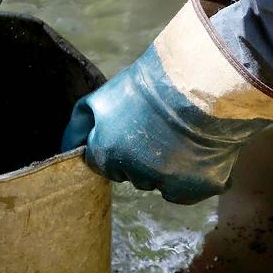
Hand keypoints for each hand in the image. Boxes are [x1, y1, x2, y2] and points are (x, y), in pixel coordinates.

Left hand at [60, 0, 272, 203]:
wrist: (203, 80)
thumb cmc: (149, 84)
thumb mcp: (101, 99)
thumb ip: (79, 128)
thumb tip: (69, 149)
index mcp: (107, 154)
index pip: (104, 165)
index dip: (119, 146)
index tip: (133, 131)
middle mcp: (134, 174)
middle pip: (133, 176)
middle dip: (142, 158)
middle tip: (159, 130)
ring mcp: (168, 183)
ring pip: (160, 184)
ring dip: (168, 168)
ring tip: (182, 136)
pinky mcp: (198, 188)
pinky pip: (187, 192)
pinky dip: (192, 178)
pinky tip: (198, 151)